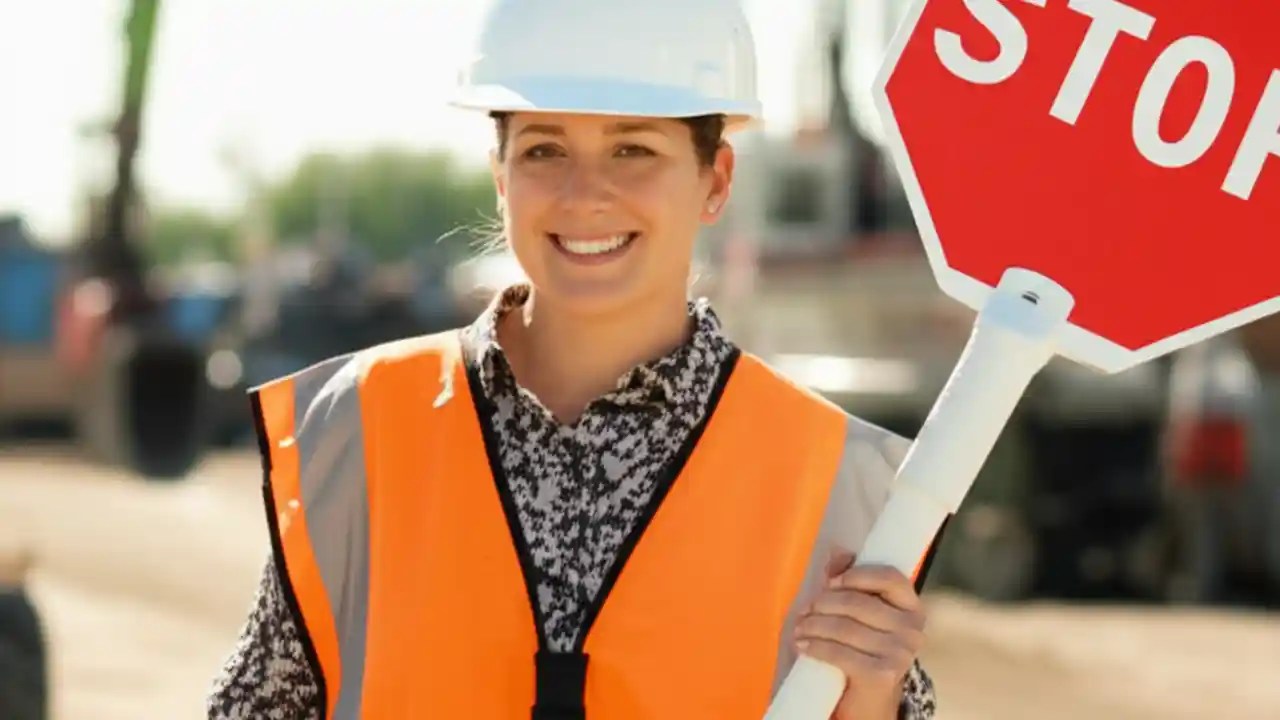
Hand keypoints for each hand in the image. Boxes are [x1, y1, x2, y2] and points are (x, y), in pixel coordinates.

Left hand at [793, 550, 926, 719]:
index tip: (830, 582)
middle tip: (804, 610)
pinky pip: (839, 652)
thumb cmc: (861, 650)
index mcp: (911, 607)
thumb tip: (837, 552)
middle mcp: (912, 629)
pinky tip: (803, 645)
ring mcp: (901, 653)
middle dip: (823, 603)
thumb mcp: (856, 613)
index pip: (889, 577)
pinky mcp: (883, 675)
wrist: (868, 701)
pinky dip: (815, 647)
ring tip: (799, 628)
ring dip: (813, 626)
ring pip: (844, 627)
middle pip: (857, 602)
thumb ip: (849, 579)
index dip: (856, 575)